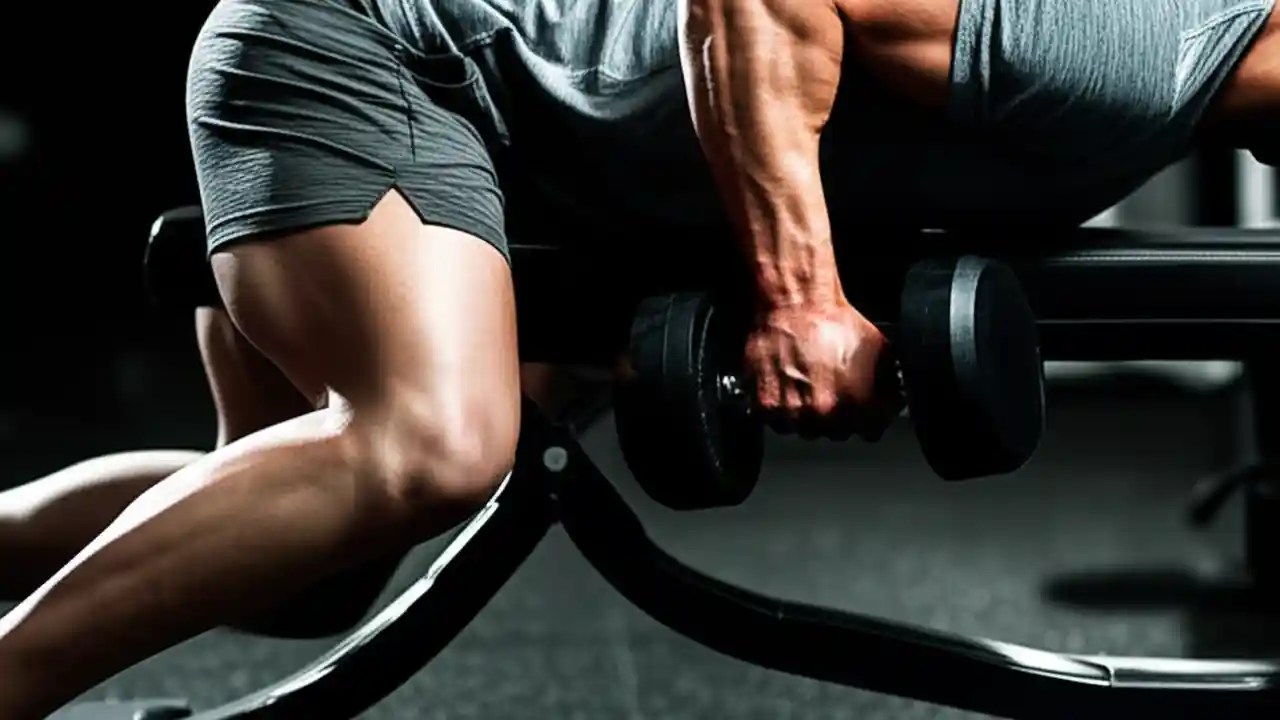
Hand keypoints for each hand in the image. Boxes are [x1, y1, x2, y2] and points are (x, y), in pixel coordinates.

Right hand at [744, 300, 899, 440]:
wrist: (795, 305)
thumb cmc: (833, 322)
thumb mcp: (880, 349)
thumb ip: (889, 384)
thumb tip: (893, 400)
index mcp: (858, 403)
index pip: (869, 432)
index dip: (867, 418)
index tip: (861, 410)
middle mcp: (825, 411)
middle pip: (835, 433)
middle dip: (835, 416)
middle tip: (829, 391)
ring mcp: (794, 411)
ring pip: (804, 430)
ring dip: (806, 416)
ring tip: (806, 387)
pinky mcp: (767, 405)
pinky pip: (776, 422)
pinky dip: (779, 410)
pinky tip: (787, 387)